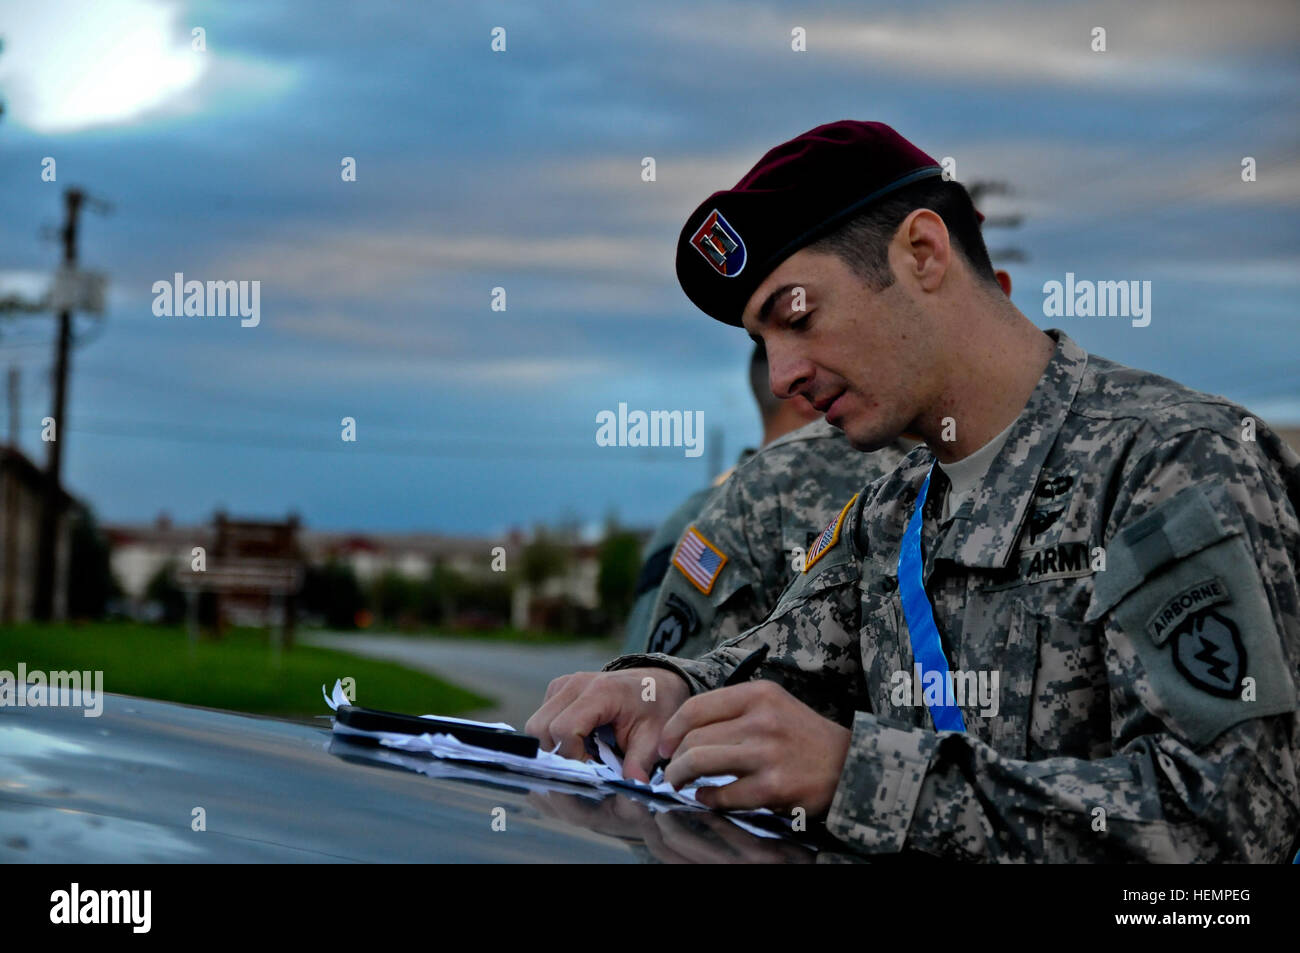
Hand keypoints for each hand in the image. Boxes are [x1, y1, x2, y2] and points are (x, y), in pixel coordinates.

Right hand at [524, 667, 690, 781]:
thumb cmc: (655, 707)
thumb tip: (633, 785)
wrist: (654, 682)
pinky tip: (578, 744)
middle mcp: (575, 683)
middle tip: (585, 767)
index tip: (594, 771)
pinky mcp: (557, 690)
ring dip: (553, 747)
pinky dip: (553, 738)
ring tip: (582, 756)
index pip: (565, 729)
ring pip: (535, 726)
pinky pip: (541, 720)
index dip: (573, 757)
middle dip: (558, 755)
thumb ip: (640, 761)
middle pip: (541, 728)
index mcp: (601, 691)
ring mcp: (563, 684)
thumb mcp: (654, 736)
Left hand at [658, 680, 851, 815]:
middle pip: (693, 739)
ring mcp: (767, 754)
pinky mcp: (773, 787)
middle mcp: (762, 720)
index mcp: (758, 694)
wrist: (848, 764)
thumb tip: (682, 731)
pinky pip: (723, 794)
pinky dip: (706, 797)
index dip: (670, 729)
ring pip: (700, 763)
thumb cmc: (802, 736)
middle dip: (672, 758)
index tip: (663, 745)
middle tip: (670, 769)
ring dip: (680, 776)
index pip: (696, 708)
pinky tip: (705, 796)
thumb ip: (732, 711)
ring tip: (678, 782)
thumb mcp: (773, 705)